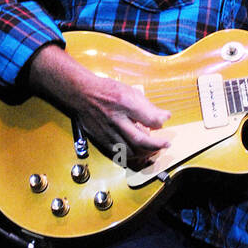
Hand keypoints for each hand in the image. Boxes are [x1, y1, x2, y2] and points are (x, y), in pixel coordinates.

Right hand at [28, 43, 169, 162]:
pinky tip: (139, 153)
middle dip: (156, 146)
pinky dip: (132, 156)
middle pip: (139, 140)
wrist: (82, 94)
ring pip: (130, 151)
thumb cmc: (107, 92)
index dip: (160, 124)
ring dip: (145, 154)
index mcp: (124, 103)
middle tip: (165, 144)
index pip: (149, 118)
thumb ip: (148, 106)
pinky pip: (119, 154)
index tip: (165, 123)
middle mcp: (116, 119)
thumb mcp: (130, 92)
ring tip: (153, 150)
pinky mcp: (103, 140)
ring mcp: (108, 132)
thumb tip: (165, 117)